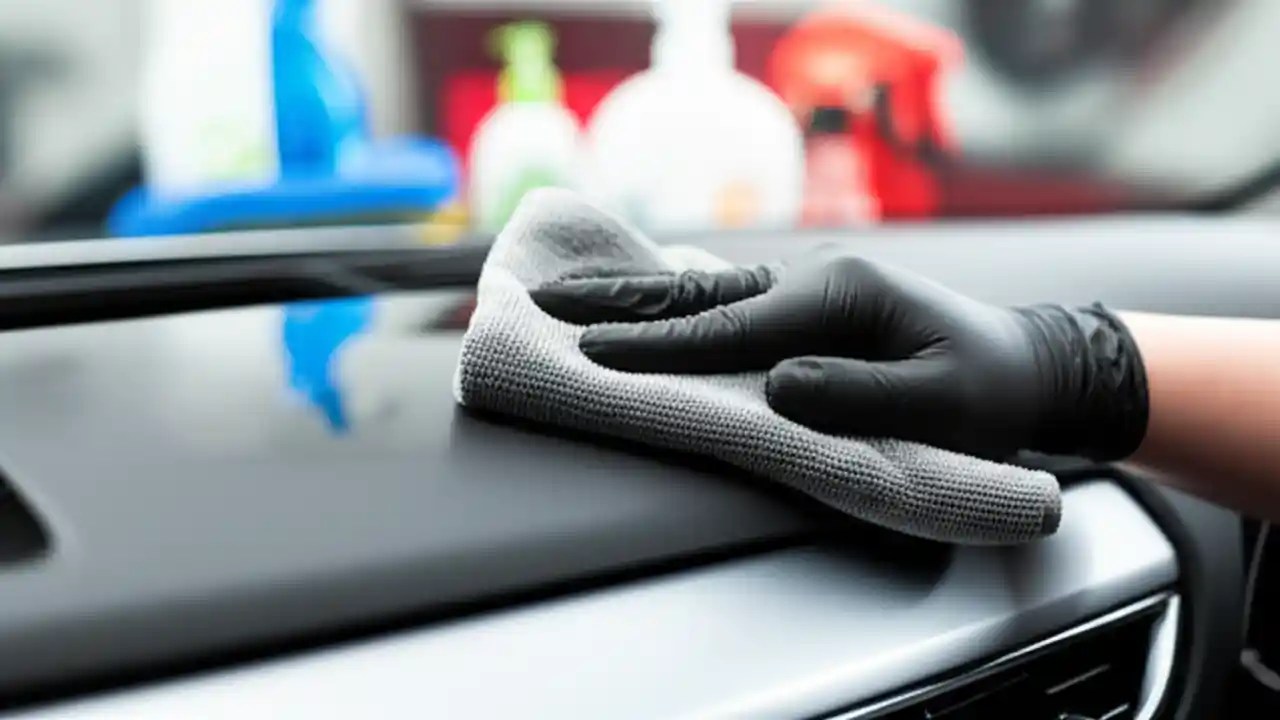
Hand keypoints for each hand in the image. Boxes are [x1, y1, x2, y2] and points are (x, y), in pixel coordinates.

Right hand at [532, 252, 1146, 459]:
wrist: (1030, 365)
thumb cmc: (989, 392)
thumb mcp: (941, 404)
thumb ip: (859, 396)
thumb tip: (778, 386)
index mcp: (843, 295)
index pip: (733, 329)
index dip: (660, 348)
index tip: (593, 355)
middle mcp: (818, 278)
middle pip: (701, 294)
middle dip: (621, 304)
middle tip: (547, 301)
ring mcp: (811, 287)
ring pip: (707, 293)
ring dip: (638, 299)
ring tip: (572, 297)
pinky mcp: (810, 305)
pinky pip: (729, 303)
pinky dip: (676, 303)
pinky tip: (642, 302)